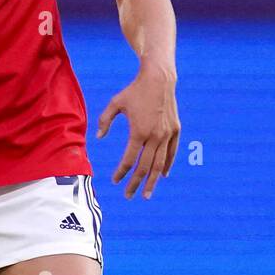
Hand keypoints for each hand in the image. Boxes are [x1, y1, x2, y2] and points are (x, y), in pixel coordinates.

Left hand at [97, 64, 179, 198]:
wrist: (159, 78)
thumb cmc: (134, 90)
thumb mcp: (115, 103)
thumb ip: (104, 120)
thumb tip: (98, 137)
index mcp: (138, 132)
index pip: (129, 160)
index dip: (121, 172)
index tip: (115, 181)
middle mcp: (154, 136)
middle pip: (145, 167)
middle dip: (136, 184)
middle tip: (129, 196)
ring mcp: (167, 134)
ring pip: (160, 164)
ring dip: (152, 181)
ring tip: (146, 194)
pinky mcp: (176, 130)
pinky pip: (171, 152)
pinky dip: (167, 165)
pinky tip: (162, 175)